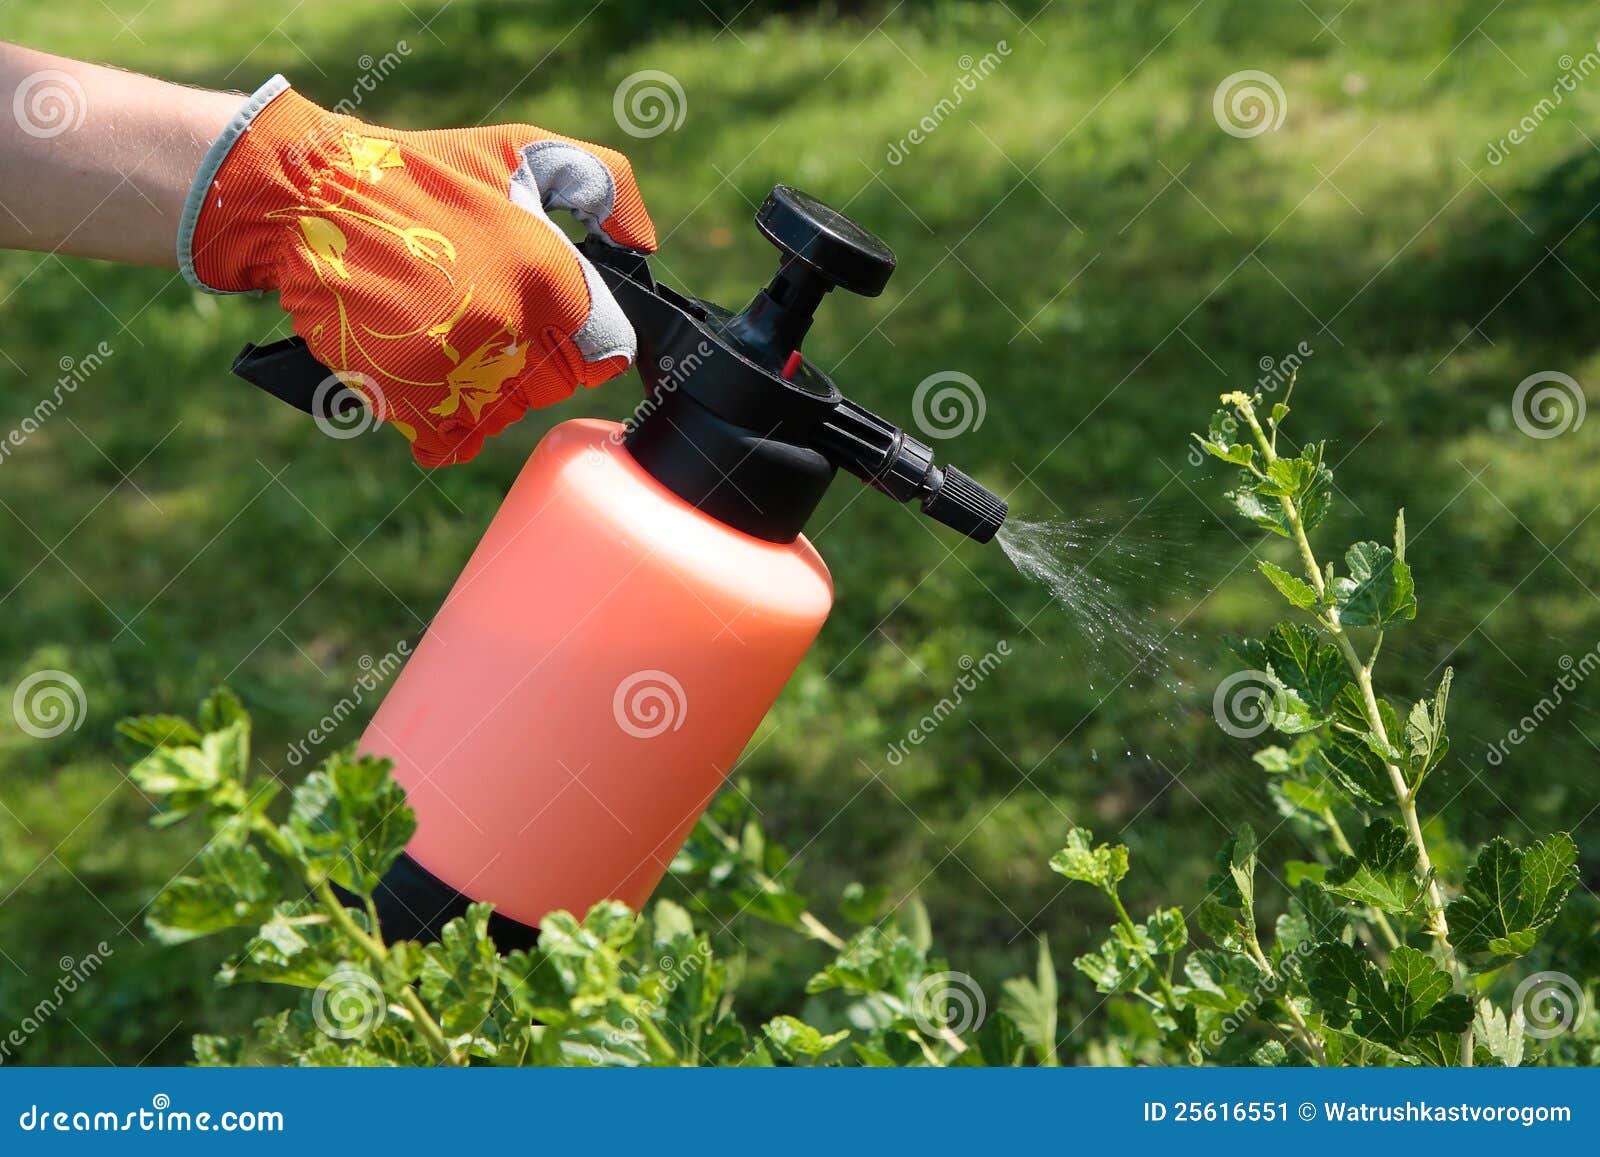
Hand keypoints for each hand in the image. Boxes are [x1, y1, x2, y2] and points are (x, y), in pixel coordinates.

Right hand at [182, 77, 655, 465]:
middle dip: (532, 361)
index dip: (583, 338)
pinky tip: (429, 383)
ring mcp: (456, 366)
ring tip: (452, 341)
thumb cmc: (422, 172)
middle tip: (489, 320)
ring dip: (486, 393)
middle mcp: (508, 325)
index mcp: (546, 272)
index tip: (553, 322)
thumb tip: (642, 244)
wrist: (310, 195)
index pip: (606, 350)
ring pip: (502, 414)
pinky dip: (444, 425)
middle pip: (553, 386)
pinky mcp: (407, 397)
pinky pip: (450, 441)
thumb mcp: (525, 149)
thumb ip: (606, 185)